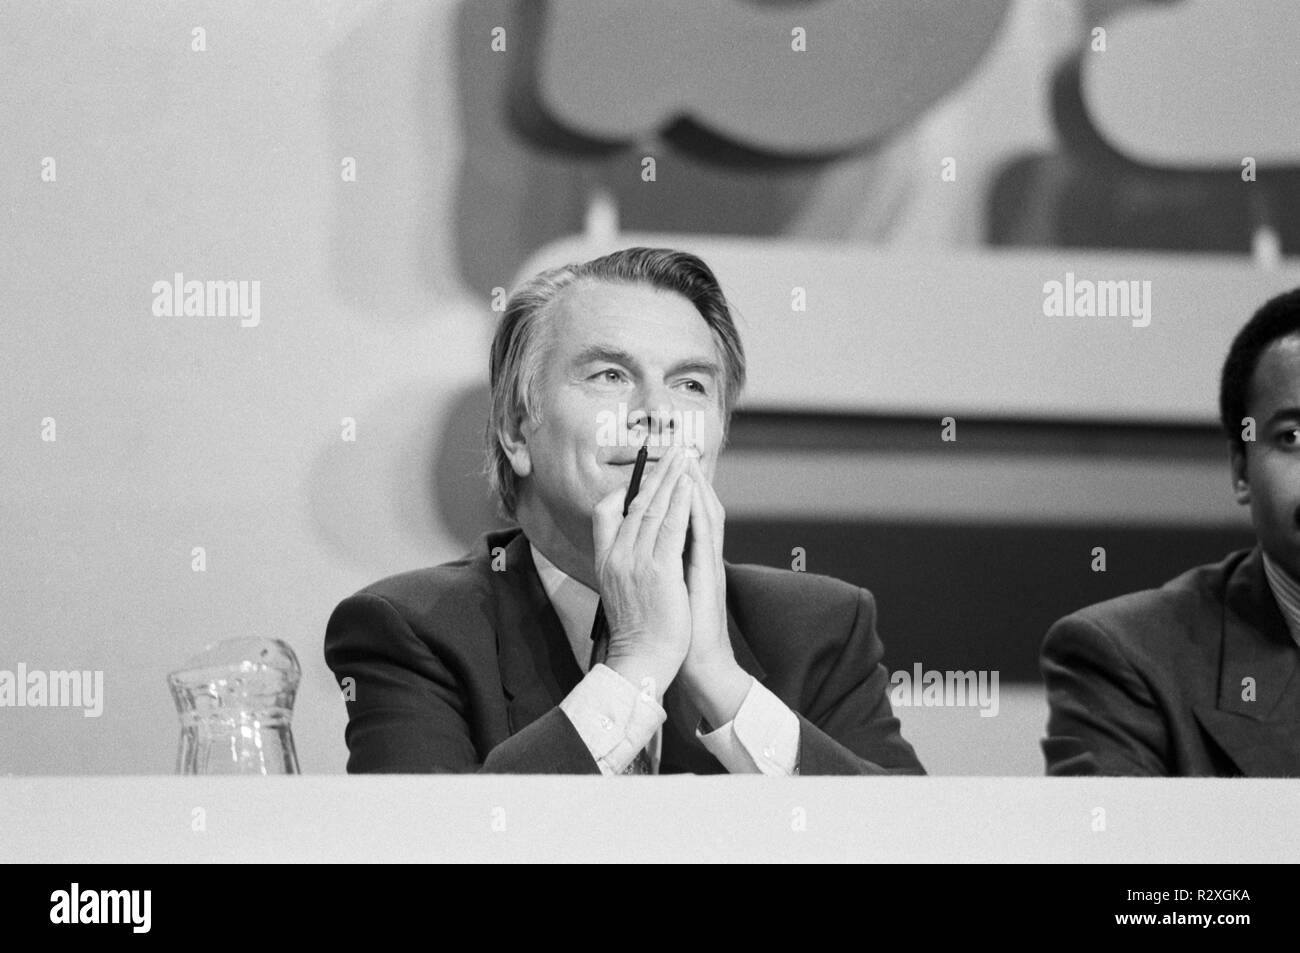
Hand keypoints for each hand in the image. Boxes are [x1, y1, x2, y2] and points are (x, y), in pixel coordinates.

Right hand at [591, 444, 693, 699]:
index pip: (606, 513)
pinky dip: (680, 502)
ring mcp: (637, 562)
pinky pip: (670, 527)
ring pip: (654, 509)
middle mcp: (617, 557)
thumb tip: (633, 545)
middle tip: (673, 449)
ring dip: (671, 478)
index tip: (645, 473)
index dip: (626, 489)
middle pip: (635, 503)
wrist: (644, 662)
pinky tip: (689, 485)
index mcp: (606, 562)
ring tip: (684, 455)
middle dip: (656, 473)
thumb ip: (625, 565)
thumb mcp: (623, 592)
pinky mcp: (659, 571)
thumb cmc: (640, 633)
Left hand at [678, 455, 749, 726]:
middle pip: (696, 506)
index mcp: (690, 558)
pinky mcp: (708, 575)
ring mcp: (707, 564)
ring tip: (688, 459)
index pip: (683, 514)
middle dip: (687, 476)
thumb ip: (662, 565)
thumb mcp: (667, 590)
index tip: (670, 464)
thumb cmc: (677, 630)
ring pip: (704, 514)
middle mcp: (701, 556)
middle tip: (682, 449)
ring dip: (696, 485)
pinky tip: (689, 492)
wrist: (698, 662)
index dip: (678, 488)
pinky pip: (704, 535)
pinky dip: (696, 511)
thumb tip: (645, 546)